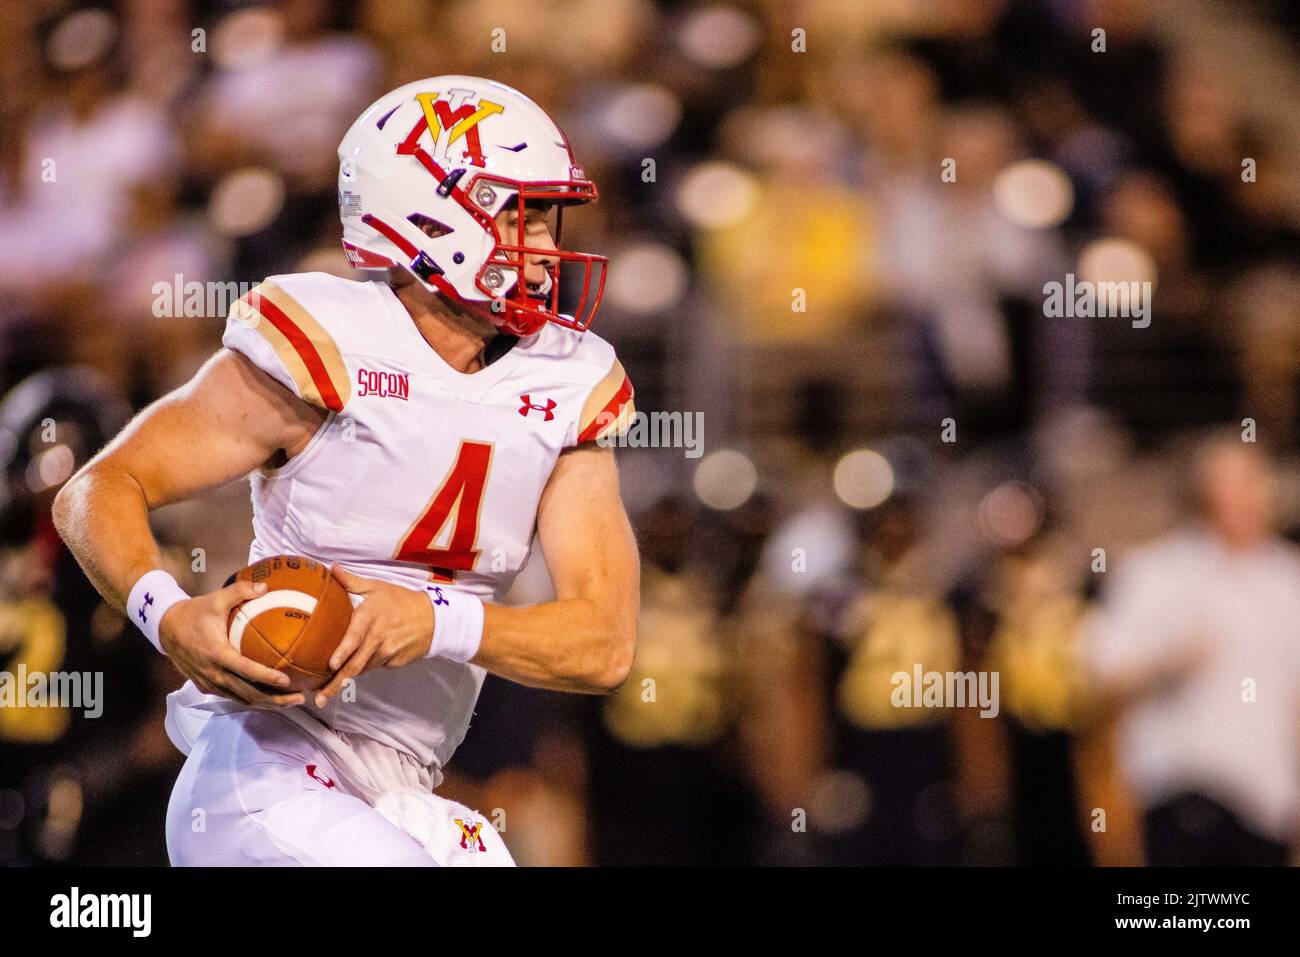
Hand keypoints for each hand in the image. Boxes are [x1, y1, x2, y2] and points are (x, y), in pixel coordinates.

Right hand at [159, 578, 305, 708]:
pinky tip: (269, 698)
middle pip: (248, 692)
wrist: (165, 628)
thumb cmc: (194, 613)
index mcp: (217, 653)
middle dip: (275, 699)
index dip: (266, 677)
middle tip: (300, 698)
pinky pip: (232, 697)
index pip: (246, 670)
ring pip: (241, 699)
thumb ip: (241, 590)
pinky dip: (252, 700)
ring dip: (266, 703)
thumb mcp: (216, 598)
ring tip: (291, 702)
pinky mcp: (206, 686)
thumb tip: (266, 587)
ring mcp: (209, 682)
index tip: (287, 680)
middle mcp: (213, 673)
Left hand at [312, 565, 434, 707]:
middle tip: (319, 699)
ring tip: (327, 691)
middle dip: (335, 684)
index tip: (330, 665)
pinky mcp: (393, 663)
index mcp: (370, 618)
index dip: (343, 652)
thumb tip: (330, 568)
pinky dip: (364, 667)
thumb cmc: (400, 601)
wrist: (433, 619)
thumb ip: (351, 582)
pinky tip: (357, 668)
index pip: (354, 638)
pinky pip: (374, 667)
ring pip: (362, 669)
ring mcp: (387, 653)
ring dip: (346, 679)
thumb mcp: (377, 587)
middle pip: (355, 666)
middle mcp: (377, 639)